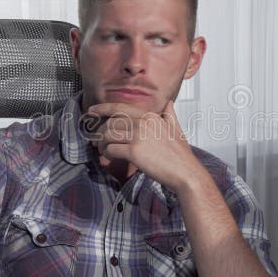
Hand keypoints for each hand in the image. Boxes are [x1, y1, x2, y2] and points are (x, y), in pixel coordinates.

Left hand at [87, 100, 206, 192]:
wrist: (186, 172)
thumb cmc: (181, 155)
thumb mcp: (176, 130)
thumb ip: (170, 116)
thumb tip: (169, 104)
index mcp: (151, 116)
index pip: (120, 108)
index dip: (103, 108)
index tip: (91, 111)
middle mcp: (143, 123)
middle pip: (111, 122)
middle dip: (101, 132)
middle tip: (97, 141)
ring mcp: (139, 136)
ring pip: (108, 135)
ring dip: (101, 143)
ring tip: (102, 150)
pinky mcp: (135, 152)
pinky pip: (111, 149)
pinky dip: (107, 153)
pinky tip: (109, 157)